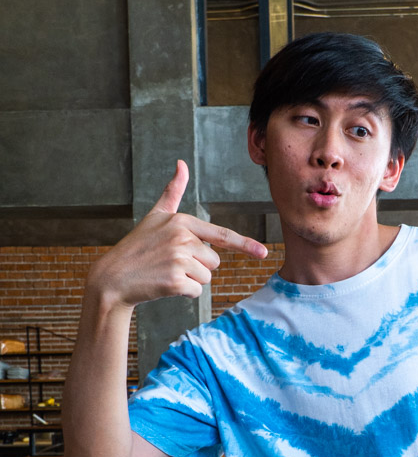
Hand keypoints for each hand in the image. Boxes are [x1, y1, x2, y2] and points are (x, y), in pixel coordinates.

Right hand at [86, 160, 267, 311]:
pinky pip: (197, 292)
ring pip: (207, 278)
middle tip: (170, 262)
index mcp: (181, 221)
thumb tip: (182, 163)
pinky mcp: (175, 281)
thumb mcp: (156, 216)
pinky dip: (184, 293)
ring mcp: (178, 259)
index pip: (221, 235)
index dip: (245, 245)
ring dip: (191, 280)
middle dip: (198, 266)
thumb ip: (172, 192)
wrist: (113, 277)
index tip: (264, 253)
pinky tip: (165, 285)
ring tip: (166, 272)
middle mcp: (182, 238)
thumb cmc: (138, 247)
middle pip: (214, 261)